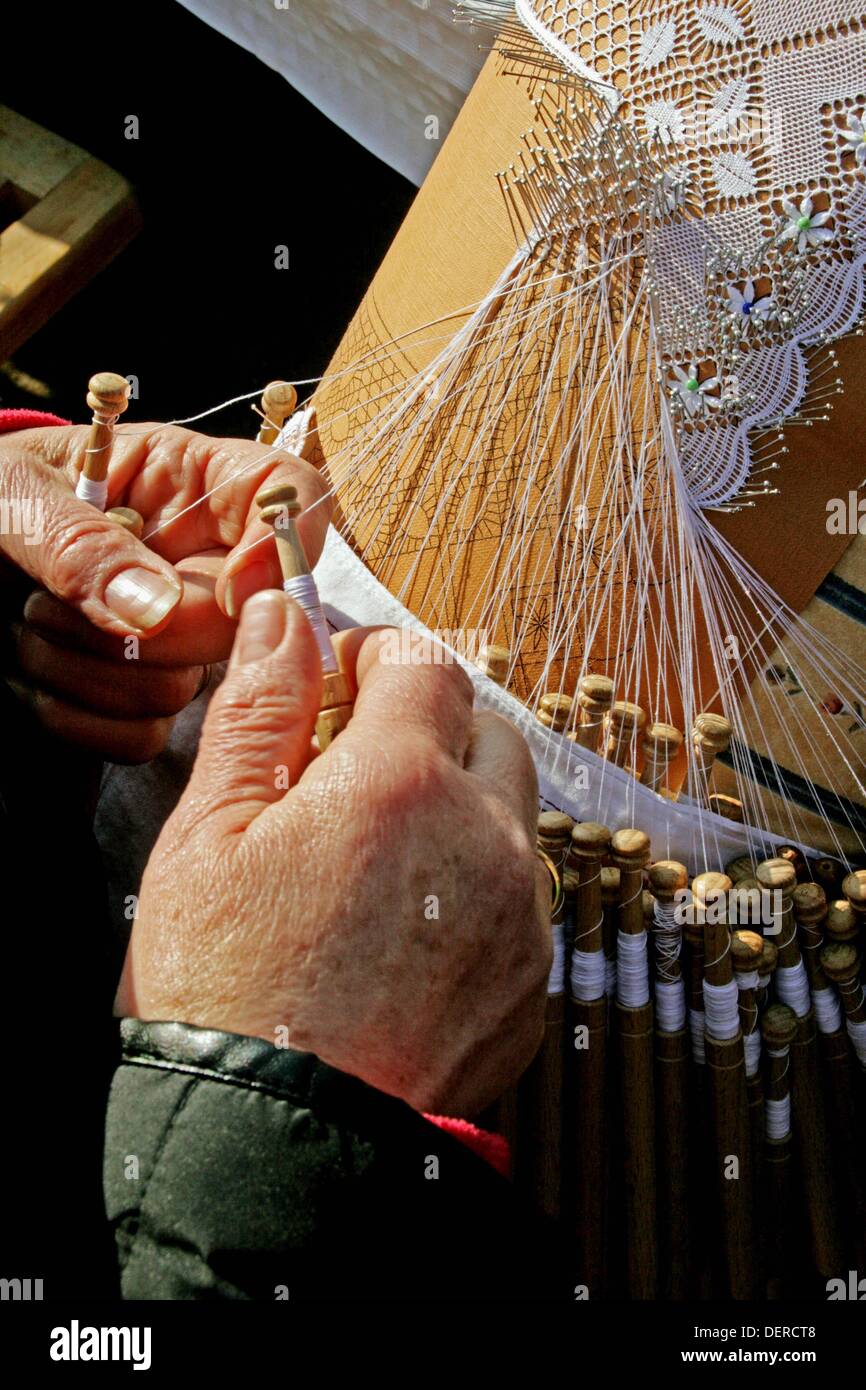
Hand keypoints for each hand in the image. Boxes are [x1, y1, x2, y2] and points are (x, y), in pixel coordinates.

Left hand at [0, 423, 329, 759]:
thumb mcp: (13, 493)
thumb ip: (80, 542)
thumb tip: (156, 611)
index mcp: (187, 481)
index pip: (285, 496)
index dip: (282, 544)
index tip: (232, 589)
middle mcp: (196, 559)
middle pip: (250, 618)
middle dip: (157, 631)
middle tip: (63, 605)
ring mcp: (172, 633)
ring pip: (186, 686)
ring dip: (95, 671)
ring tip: (30, 626)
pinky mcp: (136, 693)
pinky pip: (144, 734)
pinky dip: (83, 720)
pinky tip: (36, 683)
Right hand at [117, 592, 550, 1114]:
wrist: (275, 1149)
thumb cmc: (223, 992)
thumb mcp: (209, 837)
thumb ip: (258, 712)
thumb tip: (285, 621)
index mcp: (400, 785)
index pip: (424, 663)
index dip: (379, 658)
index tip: (343, 680)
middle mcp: (483, 839)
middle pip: (487, 729)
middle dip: (429, 729)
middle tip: (357, 770)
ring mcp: (519, 915)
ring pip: (510, 814)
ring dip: (458, 808)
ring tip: (378, 861)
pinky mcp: (531, 981)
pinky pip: (519, 897)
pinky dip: (476, 888)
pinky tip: (407, 933)